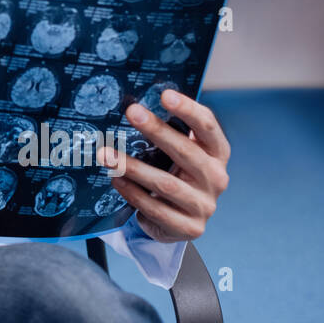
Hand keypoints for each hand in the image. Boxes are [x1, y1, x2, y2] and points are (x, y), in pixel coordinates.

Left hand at [100, 89, 229, 243]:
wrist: (179, 220)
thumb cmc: (175, 174)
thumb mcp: (178, 153)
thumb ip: (169, 132)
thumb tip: (135, 104)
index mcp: (217, 153)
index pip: (208, 127)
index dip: (189, 110)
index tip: (165, 95)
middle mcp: (216, 177)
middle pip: (186, 151)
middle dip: (157, 130)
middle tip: (131, 112)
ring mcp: (205, 205)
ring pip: (166, 184)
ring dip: (133, 167)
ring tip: (106, 154)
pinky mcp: (190, 228)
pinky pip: (156, 209)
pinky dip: (133, 194)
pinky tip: (115, 181)